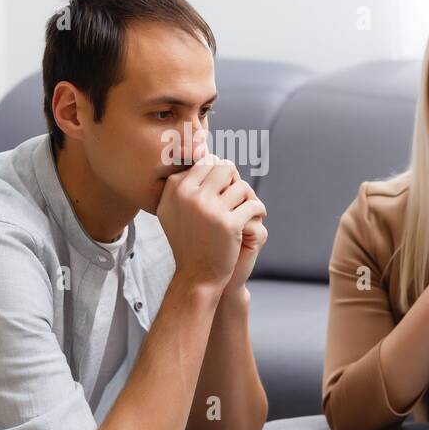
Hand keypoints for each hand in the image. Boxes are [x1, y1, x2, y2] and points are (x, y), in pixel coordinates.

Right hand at [189, 135, 266, 297]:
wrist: (196, 275)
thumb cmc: (186, 241)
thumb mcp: (169, 210)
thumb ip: (178, 183)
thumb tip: (199, 154)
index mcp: (176, 189)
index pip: (206, 162)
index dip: (219, 173)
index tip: (224, 188)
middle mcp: (190, 196)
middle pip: (225, 168)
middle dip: (234, 181)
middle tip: (237, 197)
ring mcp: (209, 209)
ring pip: (241, 185)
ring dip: (247, 197)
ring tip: (246, 209)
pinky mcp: (228, 224)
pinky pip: (253, 204)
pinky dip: (258, 210)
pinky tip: (256, 217)